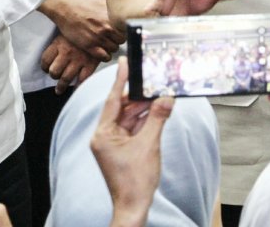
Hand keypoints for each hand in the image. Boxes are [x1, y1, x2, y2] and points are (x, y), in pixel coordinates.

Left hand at [41, 34, 99, 94]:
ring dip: (61, 86)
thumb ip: (59, 44)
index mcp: (59, 43)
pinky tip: (74, 88)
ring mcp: (79, 59)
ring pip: (65, 78)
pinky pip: (81, 80)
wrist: (101, 29)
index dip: (44, 67)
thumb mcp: (67, 33)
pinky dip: (77, 87)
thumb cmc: (83, 31)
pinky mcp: (90, 64)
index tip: (46, 69)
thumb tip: (52, 58)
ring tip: (59, 89)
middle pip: (54, 71)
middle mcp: (67, 53)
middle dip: (53, 76)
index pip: (45, 60)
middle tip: (55, 76)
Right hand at [44, 0, 123, 59]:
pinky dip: (105, 56)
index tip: (120, 30)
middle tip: (112, 37)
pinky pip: (104, 56)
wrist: (65, 6)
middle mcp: (107, 27)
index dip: (124, 29)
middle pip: (122, 40)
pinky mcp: (88, 45)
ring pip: (114, 49)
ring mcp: (98, 37)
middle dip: (118, 38)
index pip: (127, 28)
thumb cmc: (82, 0)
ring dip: (111, 47)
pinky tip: (102, 52)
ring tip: (107, 43)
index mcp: (113, 16)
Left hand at [90, 56, 173, 218]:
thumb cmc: (135, 182)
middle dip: (140, 97)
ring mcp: (113, 143)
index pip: (113, 101)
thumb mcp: (149, 144)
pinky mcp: (122, 149)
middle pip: (123, 108)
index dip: (120, 81)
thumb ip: (157, 118)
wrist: (133, 207)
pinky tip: (157, 112)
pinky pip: (134, 128)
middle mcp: (104, 136)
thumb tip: (166, 98)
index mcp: (103, 134)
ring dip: (145, 109)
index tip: (124, 63)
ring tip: (160, 96)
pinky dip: (145, 121)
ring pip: (130, 118)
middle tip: (154, 82)